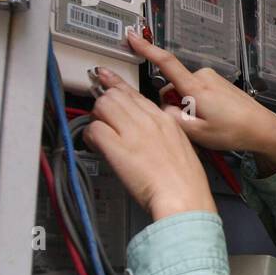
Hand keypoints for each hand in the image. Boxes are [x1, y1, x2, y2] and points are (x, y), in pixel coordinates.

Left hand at [85, 66, 217, 221]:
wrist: (185, 198)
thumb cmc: (185, 182)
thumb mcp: (180, 148)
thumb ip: (162, 134)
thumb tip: (144, 135)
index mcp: (165, 120)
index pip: (134, 93)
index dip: (115, 83)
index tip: (105, 76)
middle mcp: (149, 120)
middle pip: (115, 96)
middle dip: (104, 106)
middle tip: (103, 121)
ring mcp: (133, 132)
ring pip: (102, 106)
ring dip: (97, 119)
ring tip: (101, 136)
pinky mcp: (118, 148)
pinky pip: (94, 129)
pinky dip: (90, 137)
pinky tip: (96, 146)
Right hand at [127, 28, 275, 167]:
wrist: (262, 128)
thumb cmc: (234, 131)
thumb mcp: (198, 132)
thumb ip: (172, 119)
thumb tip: (161, 109)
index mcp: (195, 87)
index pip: (165, 62)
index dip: (146, 48)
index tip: (132, 36)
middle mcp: (203, 77)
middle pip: (173, 85)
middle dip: (173, 102)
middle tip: (192, 122)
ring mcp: (212, 78)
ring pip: (185, 90)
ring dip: (187, 104)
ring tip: (206, 122)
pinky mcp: (219, 82)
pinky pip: (197, 90)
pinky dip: (198, 103)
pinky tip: (212, 117)